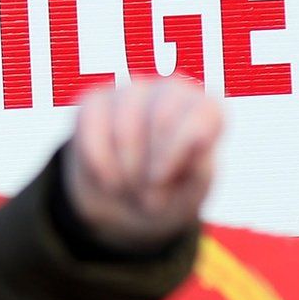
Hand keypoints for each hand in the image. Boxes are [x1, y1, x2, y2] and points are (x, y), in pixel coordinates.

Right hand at [63, 79, 223, 252]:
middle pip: (162, 116)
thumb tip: (201, 138)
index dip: (177, 150)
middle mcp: (172, 93)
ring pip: (125, 123)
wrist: (125, 206)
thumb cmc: (169, 195)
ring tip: (129, 189)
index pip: (203, 112)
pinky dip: (99, 161)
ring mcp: (133, 93)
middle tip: (148, 196)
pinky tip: (108, 180)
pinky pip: (93, 124)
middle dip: (150, 164)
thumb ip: (201, 169)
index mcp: (205, 112)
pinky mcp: (97, 102)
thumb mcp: (192, 195)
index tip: (161, 180)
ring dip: (125, 167)